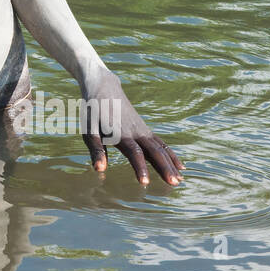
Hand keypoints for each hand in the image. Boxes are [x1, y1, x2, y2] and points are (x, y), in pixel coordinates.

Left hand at [81, 70, 183, 184]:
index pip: (134, 153)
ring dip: (171, 163)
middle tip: (174, 184)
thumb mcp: (89, 130)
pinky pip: (161, 143)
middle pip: (154, 151)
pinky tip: (179, 165)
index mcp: (121, 133)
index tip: (145, 183)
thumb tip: (99, 169)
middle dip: (165, 168)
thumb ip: (96, 150)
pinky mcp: (145, 128)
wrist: (103, 86)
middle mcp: (136, 131)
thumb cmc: (93, 110)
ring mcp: (143, 129)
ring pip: (161, 147)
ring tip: (180, 179)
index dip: (140, 168)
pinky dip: (171, 154)